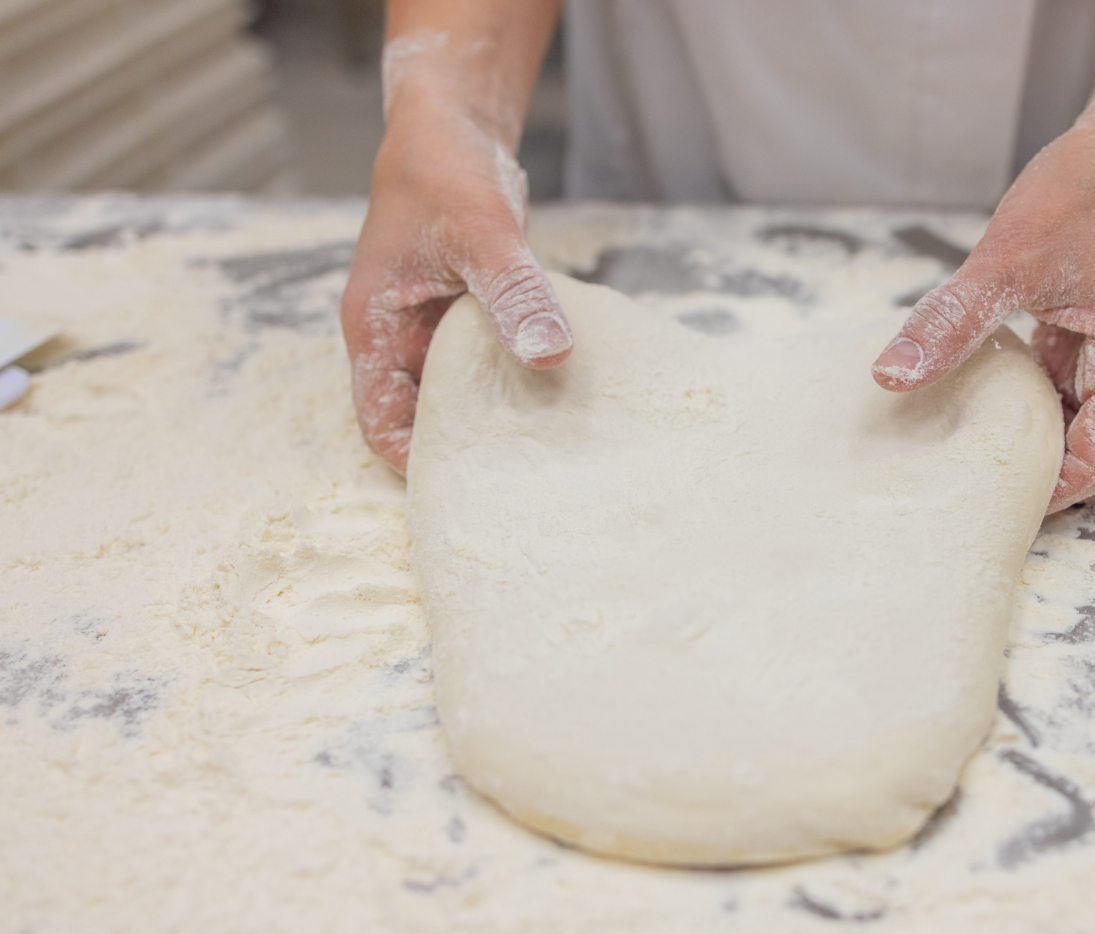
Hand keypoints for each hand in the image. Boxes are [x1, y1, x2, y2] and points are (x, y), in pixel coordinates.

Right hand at [341, 86, 571, 472]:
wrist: (452, 126)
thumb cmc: (444, 171)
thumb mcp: (482, 233)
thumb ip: (513, 294)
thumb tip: (549, 356)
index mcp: (376, 328)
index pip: (380, 420)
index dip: (415, 460)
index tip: (466, 486)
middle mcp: (399, 337)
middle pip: (422, 417)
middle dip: (464, 448)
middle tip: (520, 481)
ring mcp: (433, 329)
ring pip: (459, 393)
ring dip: (494, 416)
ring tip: (545, 451)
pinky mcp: (466, 317)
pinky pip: (488, 362)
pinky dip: (515, 378)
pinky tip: (556, 397)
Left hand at [872, 122, 1094, 513]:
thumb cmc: (1084, 190)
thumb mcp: (1007, 258)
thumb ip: (951, 322)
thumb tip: (892, 376)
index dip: (1046, 494)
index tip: (982, 508)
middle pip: (1087, 456)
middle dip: (1030, 478)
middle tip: (959, 497)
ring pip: (1070, 429)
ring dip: (1023, 445)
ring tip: (957, 467)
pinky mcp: (1091, 345)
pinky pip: (1056, 396)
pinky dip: (1020, 409)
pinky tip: (969, 414)